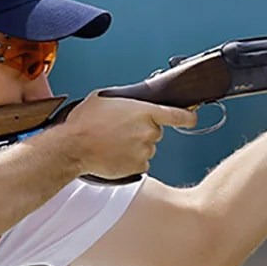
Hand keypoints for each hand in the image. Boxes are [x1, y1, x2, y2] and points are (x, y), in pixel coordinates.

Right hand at [49, 92, 196, 178]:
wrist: (74, 147)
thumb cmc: (85, 122)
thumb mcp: (104, 99)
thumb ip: (124, 101)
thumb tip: (129, 102)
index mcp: (144, 111)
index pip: (177, 114)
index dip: (187, 117)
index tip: (192, 118)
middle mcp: (149, 131)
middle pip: (155, 132)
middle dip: (142, 132)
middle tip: (120, 131)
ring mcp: (145, 151)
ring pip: (147, 149)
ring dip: (134, 147)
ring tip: (113, 143)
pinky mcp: (139, 166)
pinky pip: (140, 163)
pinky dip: (130, 161)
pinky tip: (114, 155)